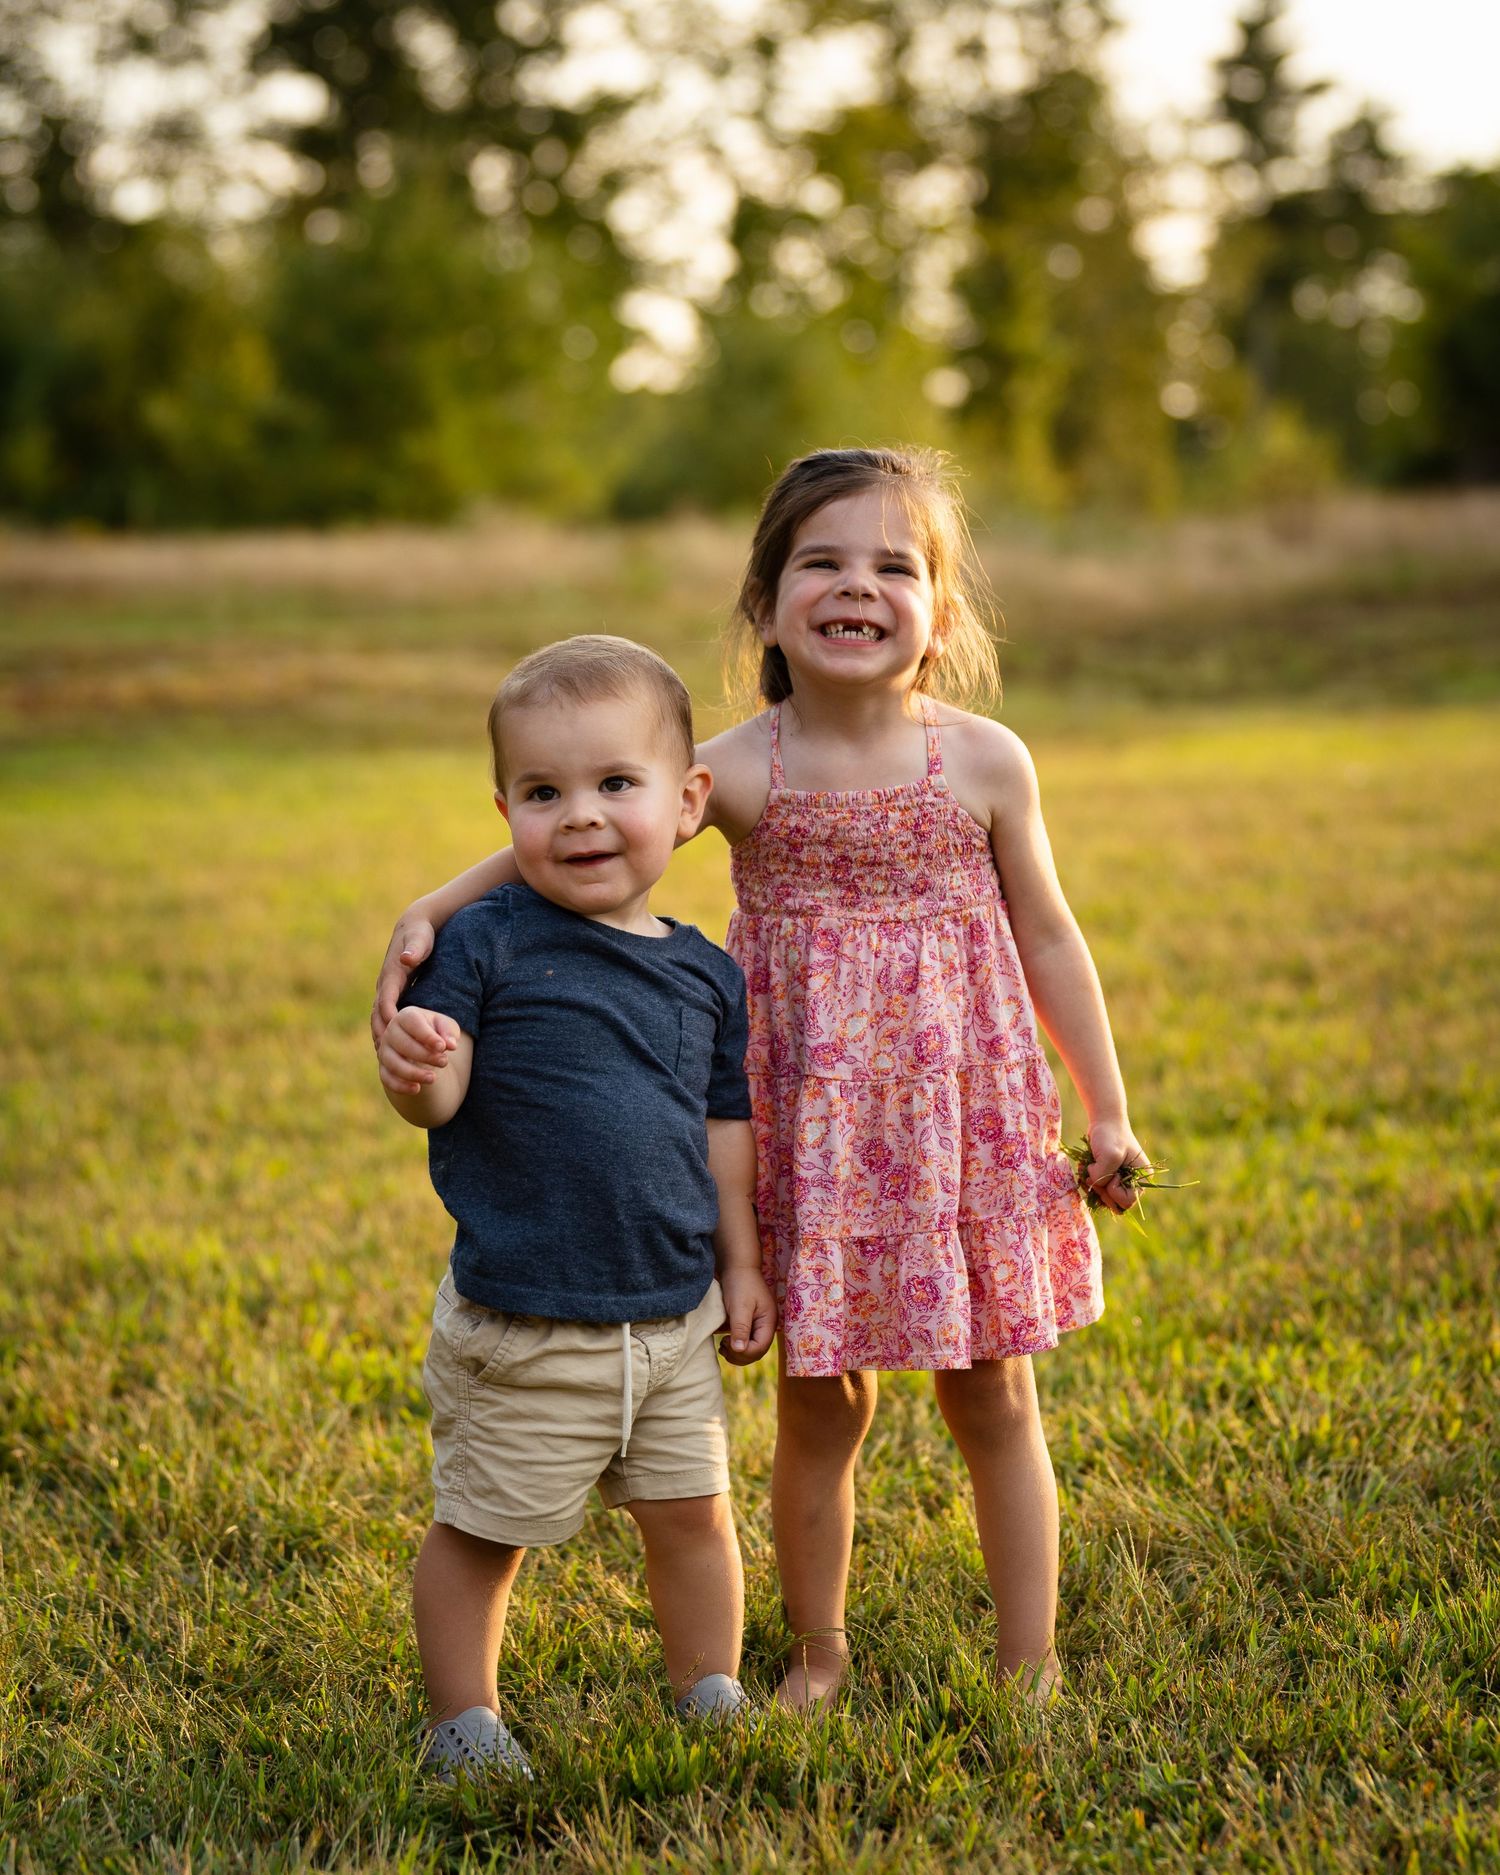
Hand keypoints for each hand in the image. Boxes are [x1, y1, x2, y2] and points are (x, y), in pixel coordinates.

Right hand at [370, 913, 436, 1048]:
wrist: (414, 924)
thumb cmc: (421, 933)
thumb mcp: (420, 938)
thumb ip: (415, 948)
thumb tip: (407, 958)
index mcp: (392, 974)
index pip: (386, 1001)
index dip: (389, 1020)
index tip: (394, 1039)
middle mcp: (385, 984)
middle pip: (377, 1015)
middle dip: (382, 1036)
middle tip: (389, 1058)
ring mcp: (386, 989)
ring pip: (377, 1018)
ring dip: (381, 1038)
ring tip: (387, 1060)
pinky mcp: (391, 992)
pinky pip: (384, 1016)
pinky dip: (384, 1032)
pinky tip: (392, 1050)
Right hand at [377, 1005, 458, 1096]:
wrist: (422, 1044)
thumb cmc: (435, 1031)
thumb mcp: (445, 1026)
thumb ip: (448, 1032)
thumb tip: (451, 1045)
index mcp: (406, 1016)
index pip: (413, 1023)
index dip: (427, 1036)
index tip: (442, 1047)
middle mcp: (391, 1031)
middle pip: (402, 1044)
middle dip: (424, 1055)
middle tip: (444, 1062)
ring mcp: (384, 1050)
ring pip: (393, 1063)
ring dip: (413, 1073)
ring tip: (433, 1078)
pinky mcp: (383, 1068)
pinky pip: (387, 1078)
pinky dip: (400, 1086)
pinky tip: (417, 1089)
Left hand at [717, 1268, 775, 1365]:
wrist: (737, 1266)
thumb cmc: (740, 1283)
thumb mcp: (740, 1306)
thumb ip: (741, 1328)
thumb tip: (740, 1350)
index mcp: (768, 1322)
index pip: (760, 1348)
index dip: (744, 1352)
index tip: (727, 1343)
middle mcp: (765, 1326)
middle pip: (757, 1352)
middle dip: (740, 1355)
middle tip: (723, 1348)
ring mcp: (758, 1325)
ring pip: (750, 1349)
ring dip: (737, 1353)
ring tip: (722, 1346)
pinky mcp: (749, 1322)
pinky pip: (745, 1341)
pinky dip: (735, 1346)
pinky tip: (724, 1341)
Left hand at [1084, 1118, 1149, 1214]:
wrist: (1104, 1121)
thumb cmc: (1110, 1135)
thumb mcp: (1109, 1155)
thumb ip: (1103, 1176)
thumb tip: (1095, 1184)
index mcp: (1141, 1179)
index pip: (1126, 1202)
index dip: (1114, 1191)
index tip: (1110, 1173)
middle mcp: (1132, 1183)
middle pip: (1114, 1204)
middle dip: (1101, 1190)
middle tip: (1093, 1172)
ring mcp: (1119, 1181)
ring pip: (1103, 1198)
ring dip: (1092, 1185)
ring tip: (1087, 1168)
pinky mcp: (1107, 1177)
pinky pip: (1096, 1190)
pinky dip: (1088, 1181)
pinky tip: (1085, 1167)